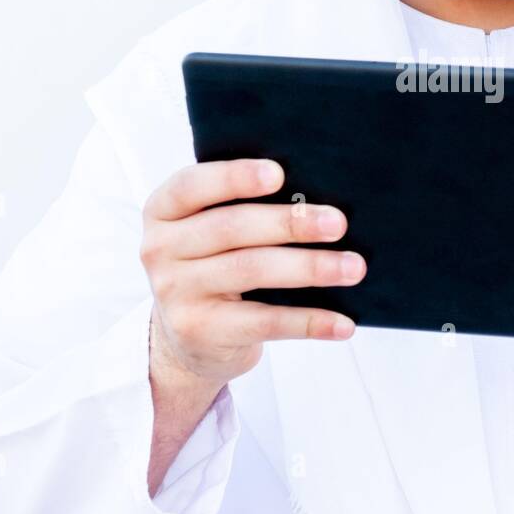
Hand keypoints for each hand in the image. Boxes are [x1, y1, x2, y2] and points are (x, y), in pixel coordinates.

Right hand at [140, 157, 364, 392]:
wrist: (187, 339)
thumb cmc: (215, 265)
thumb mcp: (209, 233)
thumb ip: (239, 208)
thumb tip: (317, 196)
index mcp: (163, 211)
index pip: (192, 185)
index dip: (235, 178)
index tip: (280, 174)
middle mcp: (160, 249)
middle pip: (232, 228)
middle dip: (290, 223)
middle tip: (338, 223)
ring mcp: (176, 292)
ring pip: (252, 271)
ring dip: (310, 267)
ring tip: (353, 267)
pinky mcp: (201, 332)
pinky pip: (264, 322)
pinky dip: (309, 321)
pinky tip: (342, 323)